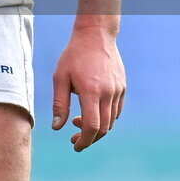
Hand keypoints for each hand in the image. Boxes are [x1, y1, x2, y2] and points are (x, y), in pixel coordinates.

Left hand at [51, 26, 124, 150]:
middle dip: (90, 138)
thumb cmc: (74, 55)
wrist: (96, 35)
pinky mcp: (122, 87)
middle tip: (74, 138)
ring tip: (79, 122)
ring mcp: (118, 90)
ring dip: (98, 128)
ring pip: (112, 120)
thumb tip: (57, 127)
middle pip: (104, 128)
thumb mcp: (60, 77)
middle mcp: (108, 92)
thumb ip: (59, 104)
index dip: (84, 140)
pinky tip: (93, 113)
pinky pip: (117, 110)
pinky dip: (107, 118)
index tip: (75, 145)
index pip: (92, 126)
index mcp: (91, 91)